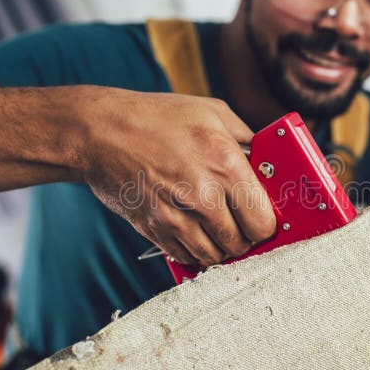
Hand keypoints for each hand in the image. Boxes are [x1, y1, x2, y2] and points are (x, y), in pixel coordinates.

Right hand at [78, 90, 275, 265]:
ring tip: (218, 229)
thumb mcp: (213, 113)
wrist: (101, 132)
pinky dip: (195, 251)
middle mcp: (203, 195)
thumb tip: (269, 162)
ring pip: (214, 256)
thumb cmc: (157, 117)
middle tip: (242, 224)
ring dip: (221, 248)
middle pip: (241, 243)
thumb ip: (247, 139)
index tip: (263, 218)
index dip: (267, 224)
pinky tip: (195, 232)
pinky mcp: (154, 229)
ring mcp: (176, 216)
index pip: (263, 221)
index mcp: (226, 165)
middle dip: (246, 238)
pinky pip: (186, 256)